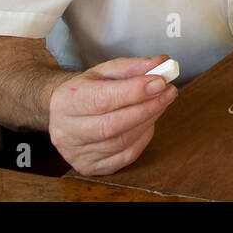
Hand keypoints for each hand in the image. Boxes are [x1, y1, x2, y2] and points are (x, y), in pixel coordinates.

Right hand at [48, 55, 177, 175]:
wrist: (64, 114)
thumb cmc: (88, 90)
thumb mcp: (105, 71)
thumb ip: (132, 67)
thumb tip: (160, 64)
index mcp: (66, 101)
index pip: (102, 99)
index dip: (134, 91)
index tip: (160, 82)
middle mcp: (66, 130)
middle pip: (113, 124)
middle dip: (147, 107)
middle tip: (168, 92)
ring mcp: (76, 153)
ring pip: (122, 141)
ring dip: (149, 121)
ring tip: (161, 103)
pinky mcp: (89, 167)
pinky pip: (126, 156)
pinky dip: (143, 138)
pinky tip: (148, 123)